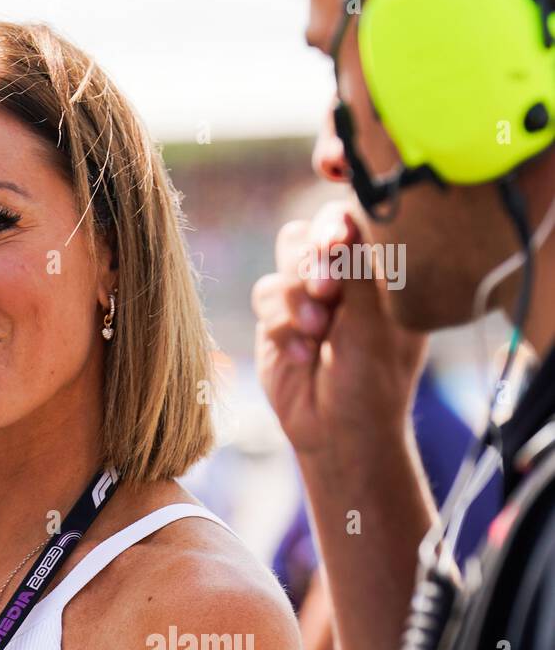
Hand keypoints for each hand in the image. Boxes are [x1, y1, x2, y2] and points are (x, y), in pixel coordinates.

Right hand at [252, 201, 426, 465]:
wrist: (337, 434)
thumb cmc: (373, 383)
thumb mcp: (374, 324)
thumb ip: (357, 270)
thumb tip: (342, 221)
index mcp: (384, 270)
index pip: (362, 218)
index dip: (343, 215)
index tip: (338, 234)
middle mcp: (346, 276)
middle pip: (316, 229)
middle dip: (316, 255)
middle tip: (326, 288)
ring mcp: (309, 295)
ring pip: (286, 259)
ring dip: (298, 294)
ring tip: (317, 330)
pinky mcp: (277, 319)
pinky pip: (265, 295)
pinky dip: (282, 324)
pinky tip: (303, 354)